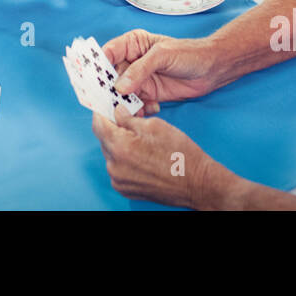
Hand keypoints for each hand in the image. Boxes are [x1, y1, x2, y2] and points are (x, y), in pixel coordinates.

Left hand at [92, 105, 219, 207]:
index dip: (101, 112)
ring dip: (120, 144)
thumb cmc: (179, 153)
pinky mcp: (125, 190)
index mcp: (120, 147)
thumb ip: (129, 118)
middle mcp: (115, 167)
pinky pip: (118, 168)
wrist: (197, 183)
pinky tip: (141, 154)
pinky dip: (124, 159)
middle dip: (114, 127)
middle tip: (128, 119)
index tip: (106, 105)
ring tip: (140, 139)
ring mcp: (119, 181)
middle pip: (104, 139)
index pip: (98, 124)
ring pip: (111, 154)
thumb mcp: (154, 125)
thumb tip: (117, 112)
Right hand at [103, 29, 224, 113]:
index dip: (97, 67)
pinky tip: (152, 108)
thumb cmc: (189, 54)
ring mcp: (140, 79)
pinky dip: (139, 109)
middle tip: (110, 102)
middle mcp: (132, 61)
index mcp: (132, 44)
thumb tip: (119, 87)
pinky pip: (135, 104)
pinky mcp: (149, 94)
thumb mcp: (162, 56)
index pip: (107, 53)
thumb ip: (139, 71)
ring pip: (121, 93)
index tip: (91, 82)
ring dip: (125, 103)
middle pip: (110, 77)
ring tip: (134, 110)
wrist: (212, 69)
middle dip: (110, 90)